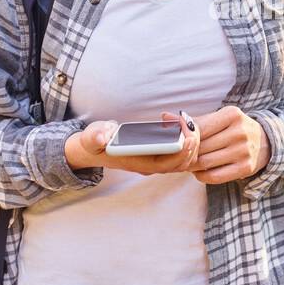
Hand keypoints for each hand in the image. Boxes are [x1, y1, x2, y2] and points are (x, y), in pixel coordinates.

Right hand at [65, 114, 199, 175]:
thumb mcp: (92, 137)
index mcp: (138, 164)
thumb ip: (96, 136)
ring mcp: (156, 161)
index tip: (189, 138)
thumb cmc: (95, 142)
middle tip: (188, 122)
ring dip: (189, 139)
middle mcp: (150, 166)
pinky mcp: (159, 154)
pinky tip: (176, 121)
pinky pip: (180, 150)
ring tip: (181, 119)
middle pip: (180, 163)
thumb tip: (103, 137)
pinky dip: (184, 136)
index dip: (180, 154)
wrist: (94, 148)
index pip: (165, 165)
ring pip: (183, 157)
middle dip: (190, 144)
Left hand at [185, 105, 270, 185]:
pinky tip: (200, 172)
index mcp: (232, 115)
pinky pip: (215, 176)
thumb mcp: (220, 119)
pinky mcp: (246, 168)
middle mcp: (240, 132)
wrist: (265, 142)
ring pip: (205, 162)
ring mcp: (244, 151)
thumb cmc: (234, 129)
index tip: (179, 143)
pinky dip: (202, 176)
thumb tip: (164, 117)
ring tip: (189, 164)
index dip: (185, 138)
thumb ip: (193, 121)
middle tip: (180, 156)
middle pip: (200, 147)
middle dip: (187, 154)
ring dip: (192, 166)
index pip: (199, 128)